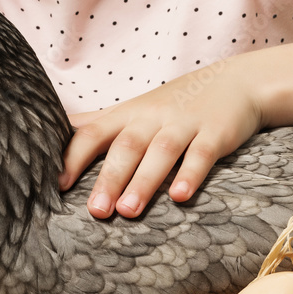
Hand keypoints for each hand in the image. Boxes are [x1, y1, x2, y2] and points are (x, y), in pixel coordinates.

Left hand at [60, 61, 262, 218]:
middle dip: (109, 178)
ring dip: (143, 181)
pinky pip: (201, 155)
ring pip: (160, 151)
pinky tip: (180, 197)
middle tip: (96, 210)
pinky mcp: (215, 133)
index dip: (74, 156)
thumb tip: (58, 131)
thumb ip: (97, 123)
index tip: (57, 184)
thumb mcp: (133, 110)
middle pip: (125, 146)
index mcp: (128, 115)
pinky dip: (190, 175)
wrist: (236, 81)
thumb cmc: (175, 103)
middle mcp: (151, 118)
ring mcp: (183, 124)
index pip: (93, 132)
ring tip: (128, 211)